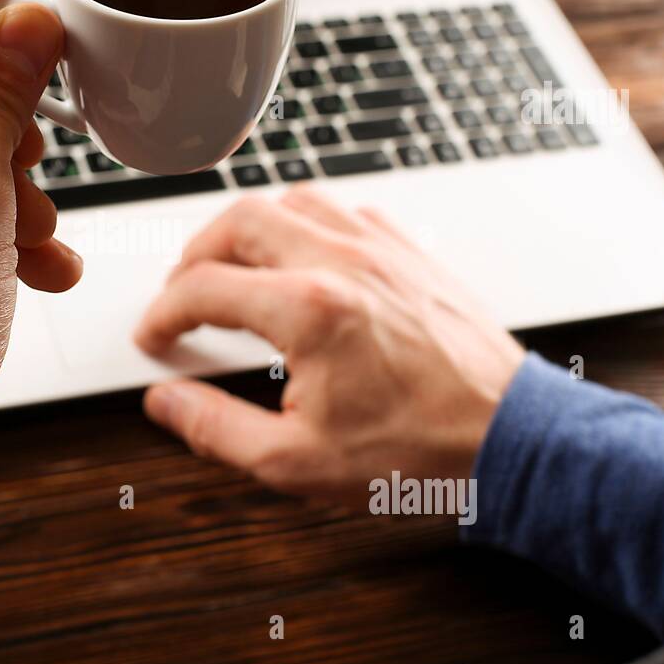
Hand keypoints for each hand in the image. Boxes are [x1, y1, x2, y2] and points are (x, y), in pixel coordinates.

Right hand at [134, 188, 523, 500]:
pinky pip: (346, 210)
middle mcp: (341, 263)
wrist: (508, 439)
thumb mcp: (297, 462)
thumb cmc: (417, 452)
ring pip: (293, 201)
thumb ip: (217, 428)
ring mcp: (381, 250)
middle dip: (195, 255)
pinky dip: (309, 224)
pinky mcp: (411, 253)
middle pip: (238, 222)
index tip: (156, 336)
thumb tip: (167, 402)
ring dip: (250, 228)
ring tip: (234, 265)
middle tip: (183, 293)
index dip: (163, 313)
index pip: (203, 288)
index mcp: (308, 310)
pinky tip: (304, 256)